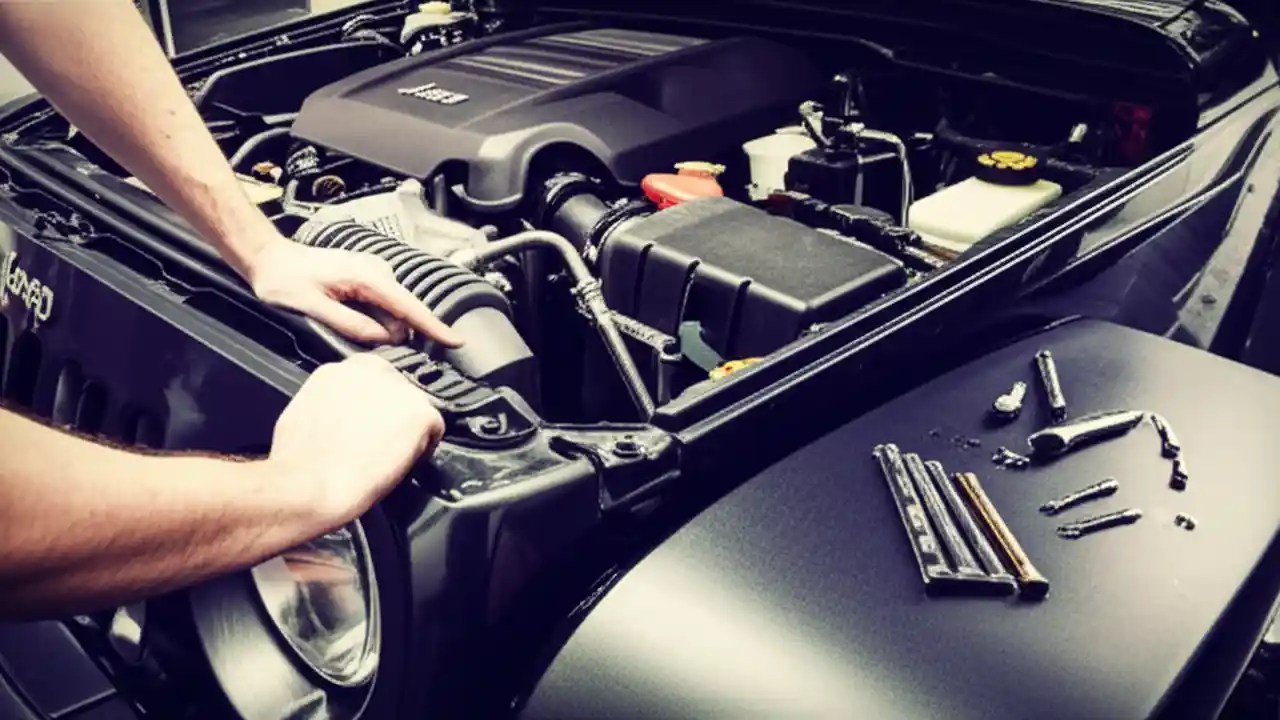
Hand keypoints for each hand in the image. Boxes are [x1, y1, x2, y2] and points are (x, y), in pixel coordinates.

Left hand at [248, 236, 464, 346]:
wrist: (269, 259)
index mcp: (368, 277)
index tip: (457, 342)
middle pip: (402, 314)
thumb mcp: (313, 308)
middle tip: (349, 333)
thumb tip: (384, 338)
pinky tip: (344, 315)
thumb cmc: (285, 280)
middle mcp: (377, 273)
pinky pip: (379, 307)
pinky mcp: (366, 281)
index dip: (434, 327)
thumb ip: (351, 324)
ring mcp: (372, 276)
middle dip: (391, 334)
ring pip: (390, 313)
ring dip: (376, 326)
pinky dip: (370, 319)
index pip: (410, 308)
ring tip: (337, 319)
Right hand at [265, 354, 444, 525]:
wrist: (309, 483)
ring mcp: (398, 389)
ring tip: (389, 457)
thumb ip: (332, 402)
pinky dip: (424, 448)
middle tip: (382, 444)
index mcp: (339, 369)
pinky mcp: (419, 412)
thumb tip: (344, 414)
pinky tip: (402, 463)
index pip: (373, 379)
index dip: (375, 406)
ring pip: (416, 408)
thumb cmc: (299, 461)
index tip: (372, 424)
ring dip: (408, 431)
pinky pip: (435, 428)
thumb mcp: (307, 412)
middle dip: (393, 416)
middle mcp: (371, 371)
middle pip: (397, 390)